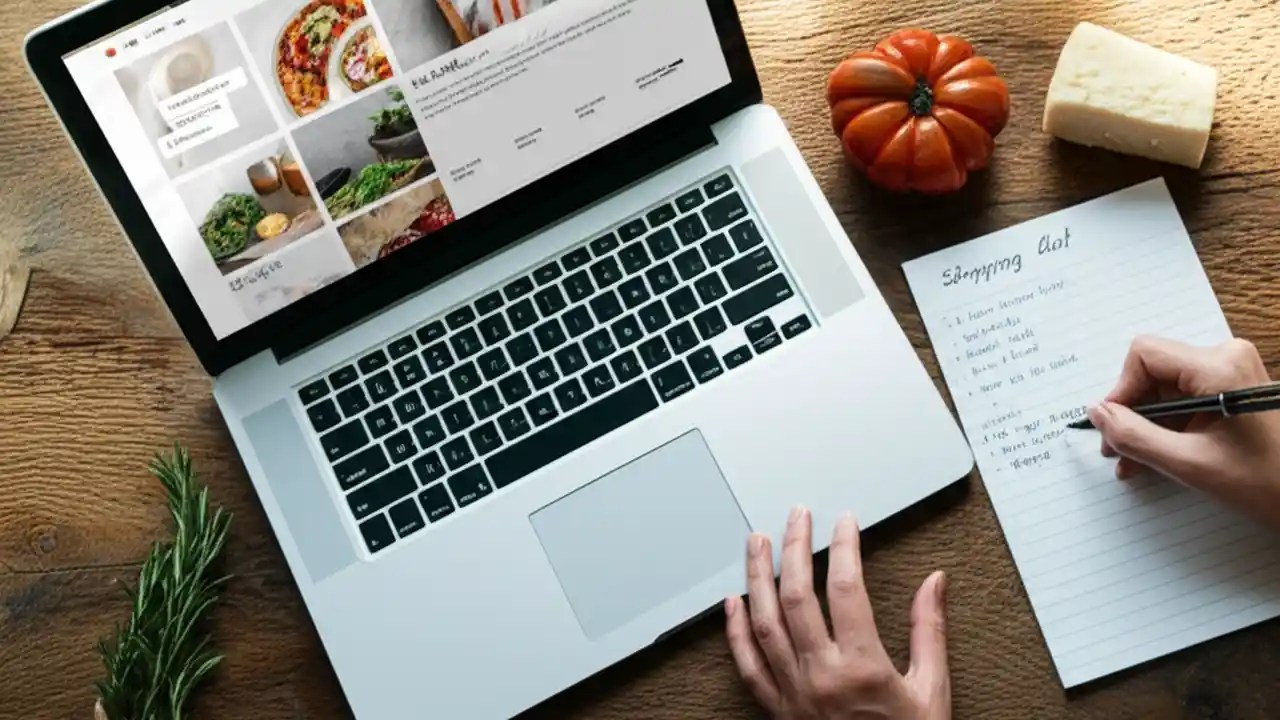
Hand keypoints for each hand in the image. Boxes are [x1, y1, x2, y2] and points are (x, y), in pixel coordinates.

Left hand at [724, 509, 949, 719]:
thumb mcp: (933, 691)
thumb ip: (930, 630)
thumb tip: (935, 581)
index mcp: (862, 667)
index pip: (846, 589)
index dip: (843, 547)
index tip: (844, 522)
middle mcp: (821, 676)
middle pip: (797, 596)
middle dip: (794, 548)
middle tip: (796, 516)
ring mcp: (793, 693)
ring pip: (764, 623)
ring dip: (757, 578)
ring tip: (757, 542)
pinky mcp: (777, 711)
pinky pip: (747, 665)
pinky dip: (735, 631)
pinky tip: (733, 602)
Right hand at [1088, 336, 1279, 528]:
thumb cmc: (1265, 483)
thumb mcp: (1189, 463)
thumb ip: (1135, 436)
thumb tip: (1098, 414)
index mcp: (1219, 367)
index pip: (1145, 356)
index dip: (1120, 390)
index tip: (1110, 426)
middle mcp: (1226, 358)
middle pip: (1154, 373)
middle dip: (1131, 413)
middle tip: (1115, 449)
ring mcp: (1232, 372)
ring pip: (1167, 389)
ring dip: (1147, 424)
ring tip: (1132, 461)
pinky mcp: (1234, 388)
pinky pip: (1186, 399)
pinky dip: (1168, 425)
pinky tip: (1155, 455)